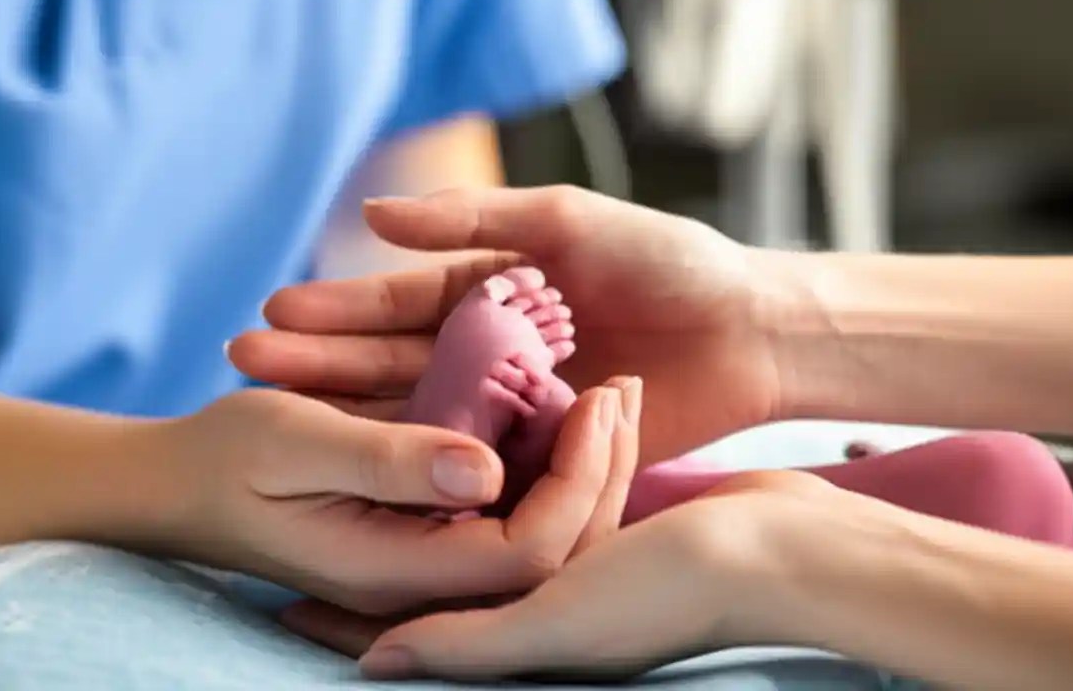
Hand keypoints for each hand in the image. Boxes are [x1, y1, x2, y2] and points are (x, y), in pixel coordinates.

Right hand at [146, 379, 637, 614]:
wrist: (174, 486)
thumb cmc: (221, 461)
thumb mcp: (295, 441)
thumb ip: (390, 460)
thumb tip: (486, 467)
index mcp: (396, 566)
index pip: (527, 552)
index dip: (575, 483)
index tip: (592, 401)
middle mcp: (422, 573)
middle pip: (548, 551)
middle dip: (597, 476)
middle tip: (618, 393)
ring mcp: (423, 556)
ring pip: (533, 533)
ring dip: (577, 470)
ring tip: (605, 394)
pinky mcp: (420, 530)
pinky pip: (498, 512)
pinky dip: (536, 465)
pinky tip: (550, 407)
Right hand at [233, 186, 811, 462]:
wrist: (751, 328)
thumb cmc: (668, 262)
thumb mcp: (567, 221)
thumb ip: (475, 220)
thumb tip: (373, 215)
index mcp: (490, 295)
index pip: (397, 305)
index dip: (336, 313)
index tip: (270, 318)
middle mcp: (490, 357)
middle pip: (392, 364)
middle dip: (318, 364)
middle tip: (243, 368)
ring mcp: (512, 411)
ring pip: (420, 416)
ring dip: (351, 415)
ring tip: (280, 413)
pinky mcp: (542, 459)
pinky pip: (478, 463)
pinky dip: (427, 464)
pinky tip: (364, 468)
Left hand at [282, 470, 843, 681]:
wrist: (794, 553)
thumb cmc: (677, 593)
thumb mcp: (557, 623)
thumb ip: (466, 642)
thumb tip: (373, 665)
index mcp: (524, 623)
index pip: (415, 620)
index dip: (348, 611)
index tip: (278, 589)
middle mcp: (548, 595)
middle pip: (446, 559)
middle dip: (392, 526)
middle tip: (331, 497)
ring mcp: (587, 555)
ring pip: (499, 506)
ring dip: (462, 467)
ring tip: (402, 441)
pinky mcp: (624, 514)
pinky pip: (556, 474)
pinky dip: (531, 440)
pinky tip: (506, 407)